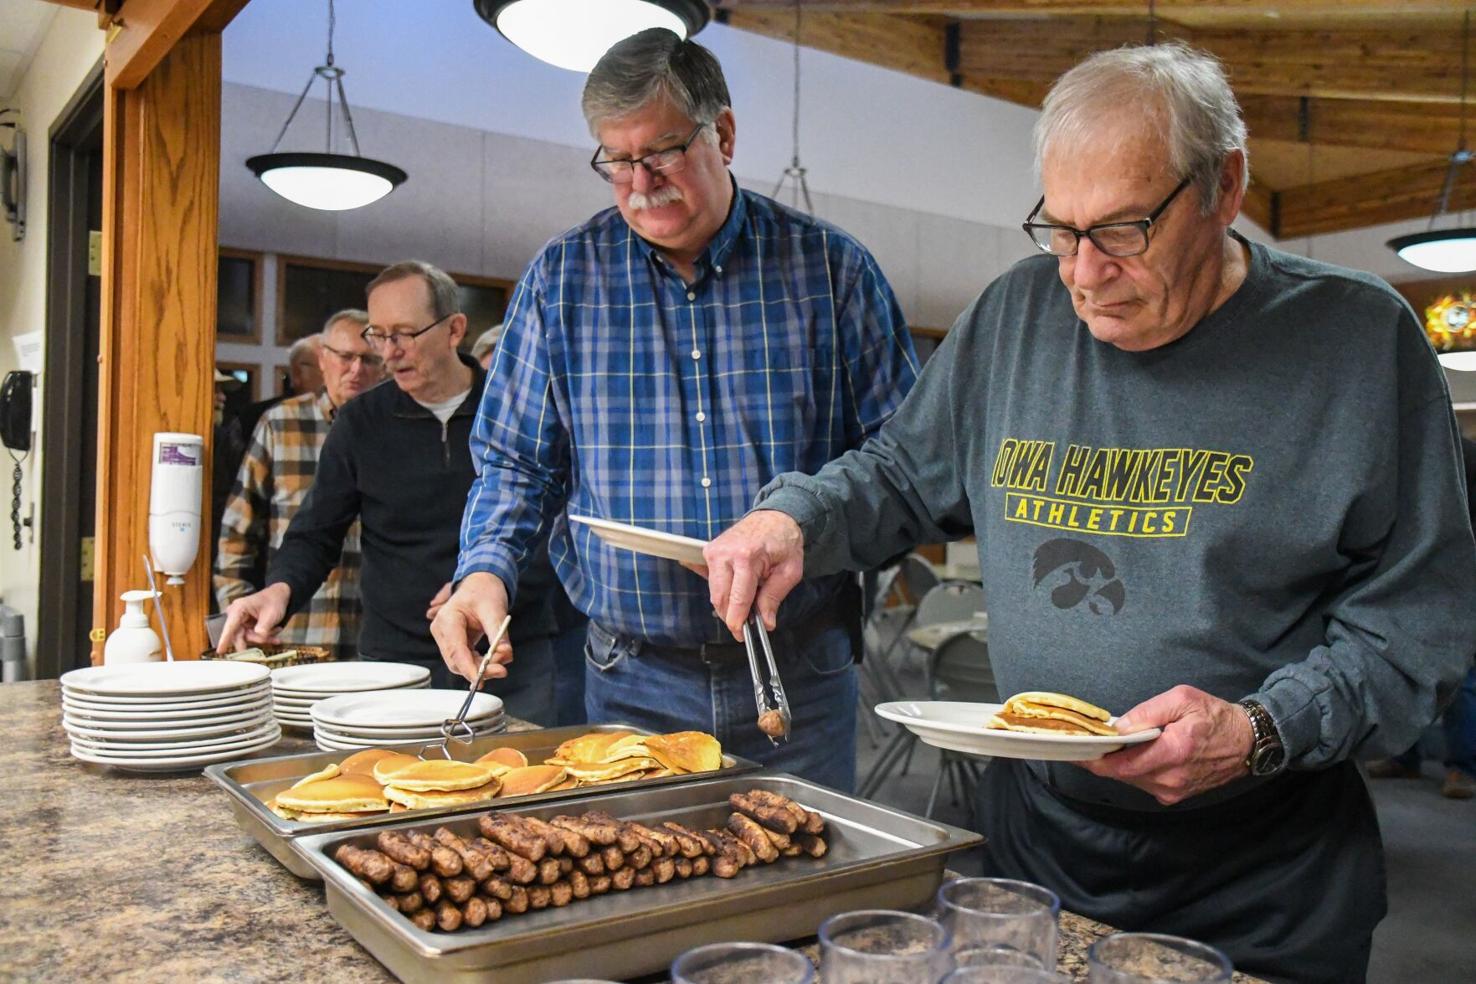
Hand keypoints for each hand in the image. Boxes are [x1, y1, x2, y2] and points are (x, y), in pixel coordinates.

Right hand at [217, 583, 291, 651]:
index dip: (224, 640)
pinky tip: (274, 632)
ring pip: (247, 637)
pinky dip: (264, 636)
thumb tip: (258, 635)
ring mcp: (241, 621)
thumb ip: (264, 627)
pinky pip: (252, 636)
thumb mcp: (271, 615)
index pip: (230, 627)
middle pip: (239, 635)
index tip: (220, 650)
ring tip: (276, 629)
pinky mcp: (246, 626)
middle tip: (269, 638)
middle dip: (256, 638)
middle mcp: (236, 615)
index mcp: (239, 609)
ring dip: (263, 637)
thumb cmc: (274, 601)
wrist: (280, 596)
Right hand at [429, 572, 512, 682]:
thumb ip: (499, 632)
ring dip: (481, 668)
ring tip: (501, 664)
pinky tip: (494, 662)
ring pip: (461, 664)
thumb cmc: (484, 591)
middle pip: (456, 661)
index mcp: (447, 619)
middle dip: (479, 669)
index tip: (481, 680)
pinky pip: (466, 660)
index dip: (468, 668)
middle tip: (502, 670)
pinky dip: (480, 663)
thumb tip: (505, 653)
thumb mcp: (494, 609)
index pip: (455, 650)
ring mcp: (446, 638)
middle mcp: (442, 631)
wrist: (481, 583)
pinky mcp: (454, 643)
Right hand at [701, 510, 805, 639]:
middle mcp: (725, 553)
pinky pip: (711, 581)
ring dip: (728, 604)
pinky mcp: (710, 551)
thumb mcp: (789, 571)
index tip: (741, 635)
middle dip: (730, 616)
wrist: (774, 517)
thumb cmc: (784, 541)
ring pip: (714, 592)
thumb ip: (774, 597)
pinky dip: (723, 591)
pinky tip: (736, 590)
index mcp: (746, 557)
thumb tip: (765, 622)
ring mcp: (714, 551)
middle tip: (745, 626)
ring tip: (746, 605)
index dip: (737, 621)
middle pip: (719, 598)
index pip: (737, 599)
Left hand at [1079, 685, 1254, 805]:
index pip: (1121, 765)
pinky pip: (1145, 783)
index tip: (1074, 751)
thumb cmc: (1215, 717)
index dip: (1094, 760)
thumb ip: (1147, 712)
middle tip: (1085, 742)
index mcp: (1172, 753)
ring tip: (1107, 745)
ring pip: (1131, 780)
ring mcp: (1174, 791)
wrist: (1248, 742)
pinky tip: (1131, 754)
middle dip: (1102, 759)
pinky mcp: (1176, 795)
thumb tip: (1119, 727)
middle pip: (1121, 774)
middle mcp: (1171, 779)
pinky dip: (1133, 769)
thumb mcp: (1182, 699)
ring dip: (1118, 764)